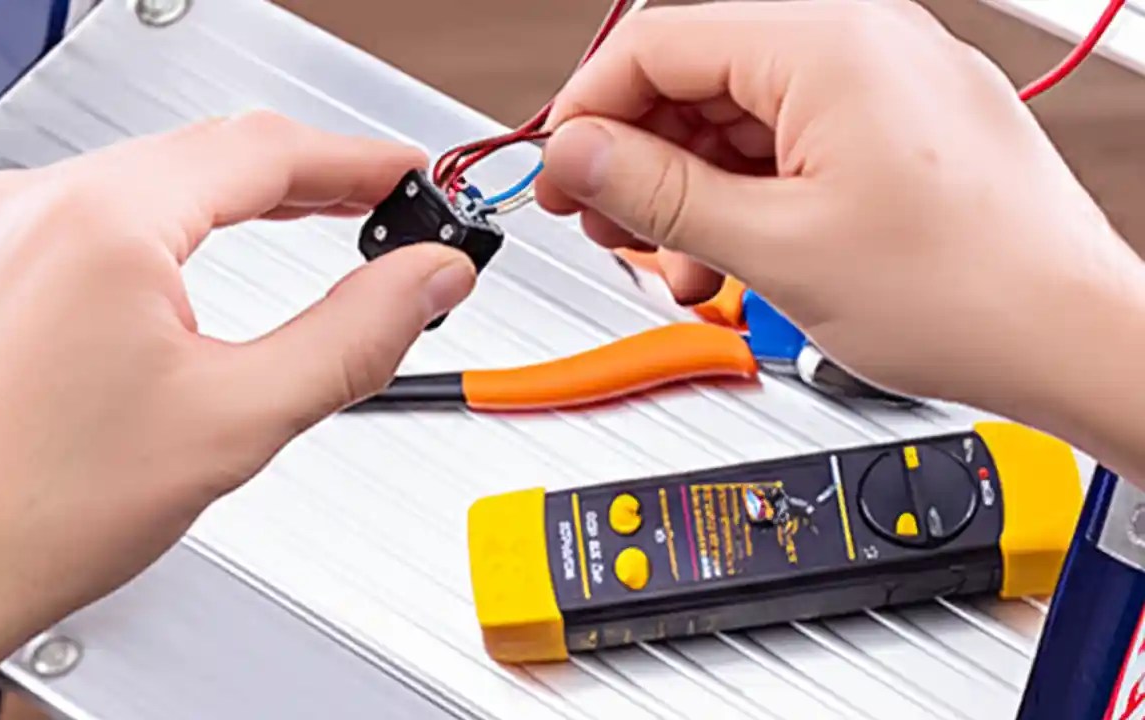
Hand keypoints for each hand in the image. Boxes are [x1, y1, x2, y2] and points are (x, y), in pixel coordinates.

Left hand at [0, 111, 474, 718]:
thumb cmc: (35, 511)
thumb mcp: (238, 420)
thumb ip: (354, 336)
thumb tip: (426, 279)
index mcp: (101, 222)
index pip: (265, 149)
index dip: (355, 158)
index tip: (403, 174)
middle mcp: (28, 204)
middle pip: (201, 155)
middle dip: (299, 176)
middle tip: (367, 203)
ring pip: (136, 183)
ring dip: (223, 200)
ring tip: (291, 222)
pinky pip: (73, 218)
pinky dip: (147, 230)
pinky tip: (174, 271)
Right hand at [536, 0, 1144, 471]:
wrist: (1071, 338)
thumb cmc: (966, 291)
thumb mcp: (773, 247)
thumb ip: (657, 192)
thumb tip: (577, 154)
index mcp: (828, 41)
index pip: (655, 43)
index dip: (588, 113)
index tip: (558, 172)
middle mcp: (861, 39)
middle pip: (695, 76)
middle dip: (639, 159)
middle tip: (607, 223)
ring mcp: (883, 79)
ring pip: (738, 115)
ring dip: (691, 190)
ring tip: (680, 261)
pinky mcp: (897, 123)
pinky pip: (792, 139)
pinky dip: (747, 195)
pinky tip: (733, 256)